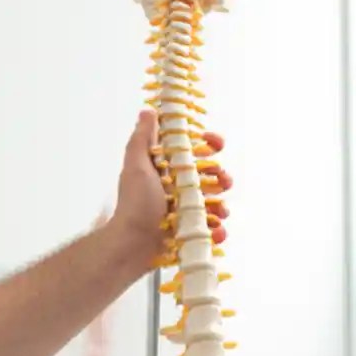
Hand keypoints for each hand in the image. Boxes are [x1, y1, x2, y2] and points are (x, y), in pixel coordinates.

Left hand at [110, 109, 229, 263]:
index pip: (192, 149)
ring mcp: (183, 209)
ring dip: (222, 204)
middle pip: (209, 175)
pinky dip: (217, 229)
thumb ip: (142, 138)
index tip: (215, 143)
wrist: (133, 245)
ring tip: (220, 211)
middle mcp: (176, 186)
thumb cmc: (134, 205)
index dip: (207, 143)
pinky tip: (215, 231)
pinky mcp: (188, 230)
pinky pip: (211, 227)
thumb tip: (148, 111)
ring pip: (214, 201)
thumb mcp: (136, 166)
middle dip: (221, 176)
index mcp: (165, 168)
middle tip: (222, 181)